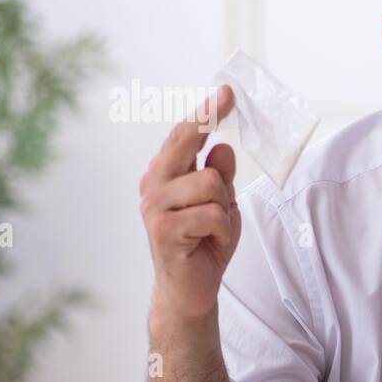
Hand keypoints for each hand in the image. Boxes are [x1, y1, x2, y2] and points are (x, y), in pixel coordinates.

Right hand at [139, 85, 240, 325]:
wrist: (191, 290)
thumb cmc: (205, 244)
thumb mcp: (222, 205)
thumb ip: (220, 177)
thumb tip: (222, 148)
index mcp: (166, 175)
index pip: (185, 136)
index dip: (204, 112)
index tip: (225, 91)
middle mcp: (154, 185)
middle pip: (185, 142)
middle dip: (207, 119)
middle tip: (226, 96)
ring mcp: (154, 206)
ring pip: (210, 183)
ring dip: (225, 208)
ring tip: (214, 228)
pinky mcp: (163, 229)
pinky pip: (213, 213)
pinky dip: (223, 230)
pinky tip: (211, 242)